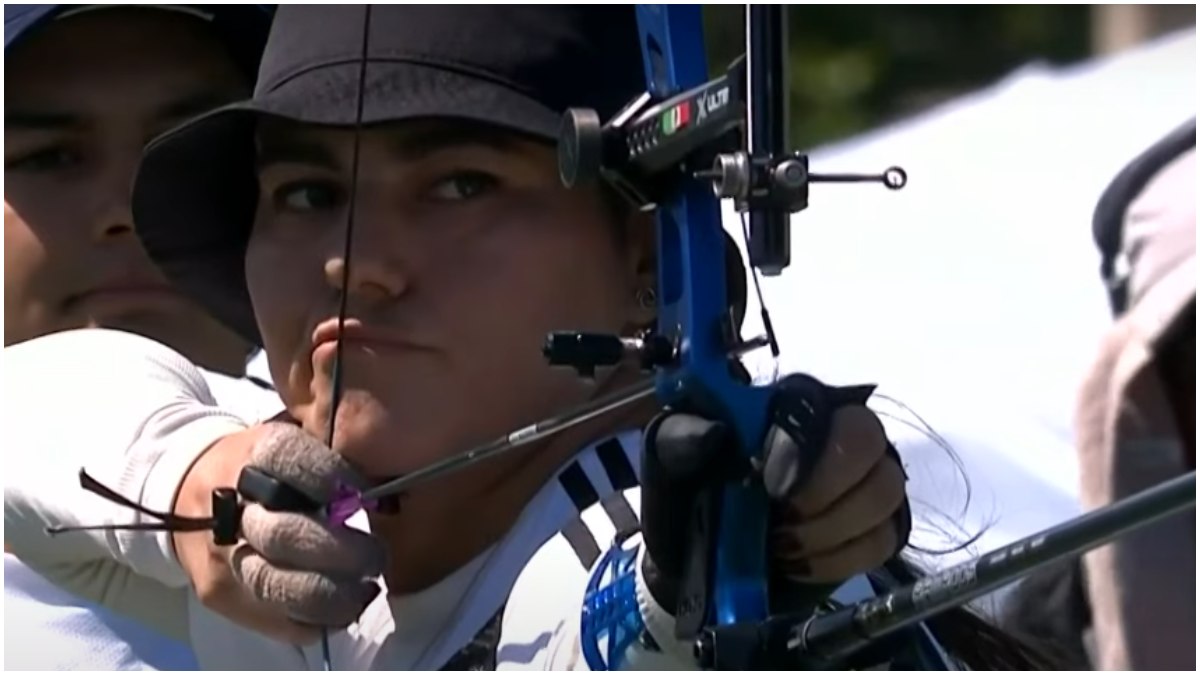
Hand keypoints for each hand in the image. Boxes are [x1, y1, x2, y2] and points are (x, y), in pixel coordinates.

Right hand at [172, 422, 386, 643]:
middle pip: (285, 534)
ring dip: (331, 595)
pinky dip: (314, 619)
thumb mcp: (292, 439)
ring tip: (362, 590)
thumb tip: (384, 490)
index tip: (369, 499)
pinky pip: (272, 618)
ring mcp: (220, 553)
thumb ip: (332, 454)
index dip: (336, 481)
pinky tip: (341, 607)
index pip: (293, 462)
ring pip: (276, 585)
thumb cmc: (263, 464)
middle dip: (341, 552)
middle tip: (375, 557)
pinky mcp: (218, 592)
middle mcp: (230, 503)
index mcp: (254, 453)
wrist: (190, 491)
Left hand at [640, 374, 909, 605]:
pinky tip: (799, 562)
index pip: (818, 405)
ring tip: (782, 544)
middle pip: (868, 439)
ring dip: (829, 529)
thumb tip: (715, 432)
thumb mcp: (668, 458)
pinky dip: (838, 558)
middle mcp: (837, 429)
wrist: (692, 558)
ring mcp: (865, 478)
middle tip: (781, 521)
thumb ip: (683, 436)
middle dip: (825, 490)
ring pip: (884, 491)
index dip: (802, 448)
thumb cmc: (686, 494)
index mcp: (787, 402)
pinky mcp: (875, 527)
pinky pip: (882, 539)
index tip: (769, 489)